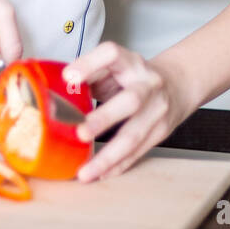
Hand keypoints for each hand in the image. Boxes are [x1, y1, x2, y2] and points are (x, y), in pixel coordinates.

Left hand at [61, 42, 196, 180]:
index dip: (89, 63)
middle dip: (104, 119)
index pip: (111, 54)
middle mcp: (148, 83)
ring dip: (108, 156)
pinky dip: (117, 166)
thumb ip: (88, 75)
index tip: (68, 77)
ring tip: (85, 172)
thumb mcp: (113, 67)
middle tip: (80, 133)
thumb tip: (54, 93)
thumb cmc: (132, 77)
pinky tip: (100, 174)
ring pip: (134, 135)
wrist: (176, 85)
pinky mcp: (160, 131)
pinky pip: (137, 152)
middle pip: (130, 101)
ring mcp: (157, 109)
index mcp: (130, 62)